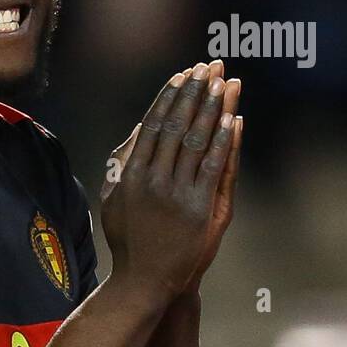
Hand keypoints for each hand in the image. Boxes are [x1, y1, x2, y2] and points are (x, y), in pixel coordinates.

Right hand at [100, 62, 237, 301]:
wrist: (145, 279)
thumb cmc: (129, 238)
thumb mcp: (114, 199)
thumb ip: (124, 164)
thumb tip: (140, 130)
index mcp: (129, 174)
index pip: (152, 125)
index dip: (169, 98)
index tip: (183, 75)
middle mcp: (151, 180)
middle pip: (176, 125)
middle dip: (194, 93)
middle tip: (208, 67)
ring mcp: (175, 194)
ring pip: (196, 140)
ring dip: (212, 108)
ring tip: (224, 83)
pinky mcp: (199, 208)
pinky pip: (213, 166)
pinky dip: (223, 140)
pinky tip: (232, 119)